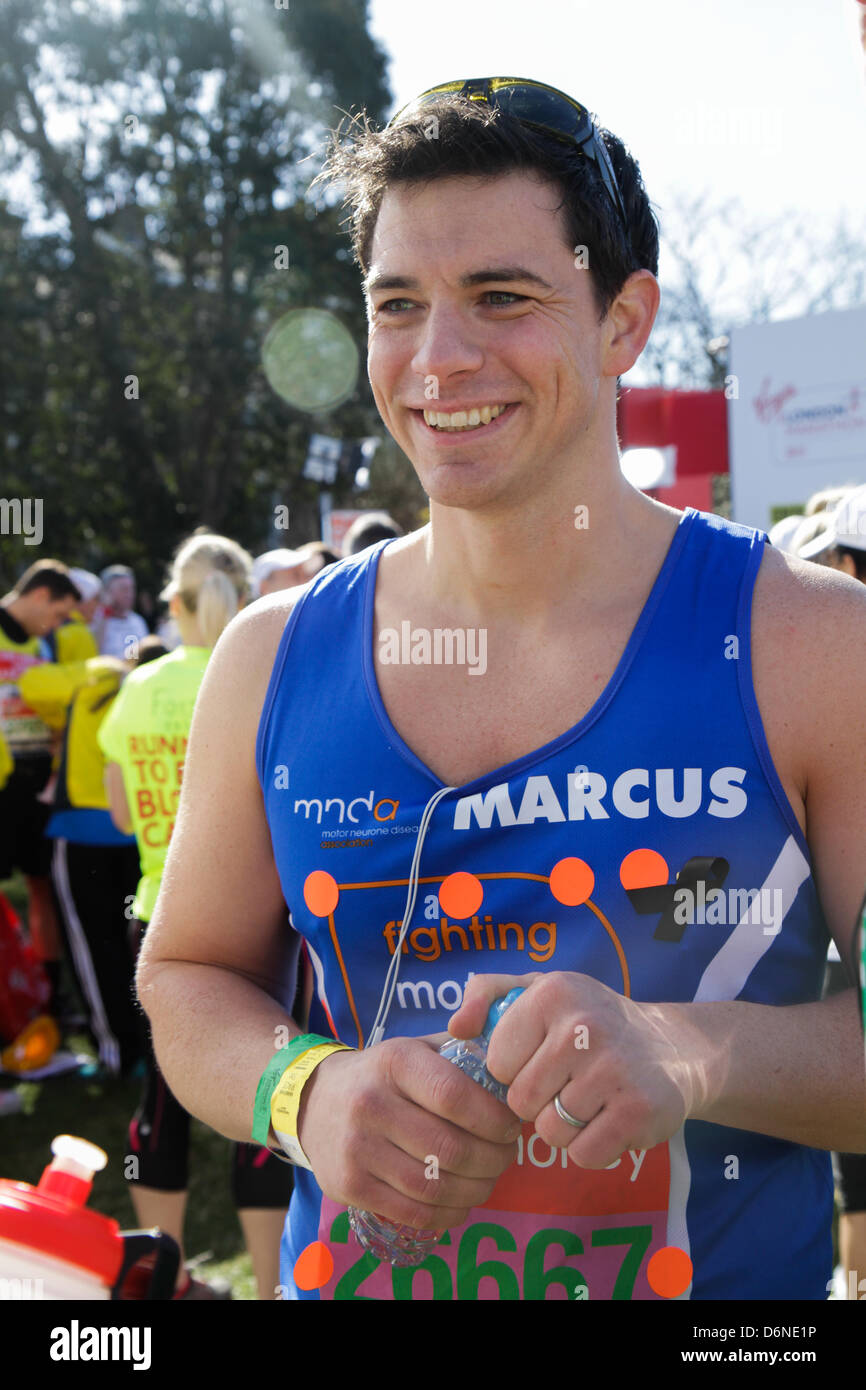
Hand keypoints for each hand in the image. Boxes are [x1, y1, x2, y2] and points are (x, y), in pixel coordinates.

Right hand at [295, 1035, 520, 1229]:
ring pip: (433, 1187)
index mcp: (395, 1062)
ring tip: (488, 1180)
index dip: (493, 1118)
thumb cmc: (381, 1076)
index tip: (511, 1126)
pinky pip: (412, 1213)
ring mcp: (356, 1149)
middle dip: (493, 1159)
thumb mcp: (414, 1049)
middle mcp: (371, 1104)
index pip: (454, 1095)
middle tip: (506, 1157)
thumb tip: (513, 1063)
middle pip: (449, 1148)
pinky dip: (448, 1214)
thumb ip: (461, 1051)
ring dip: (475, 1190)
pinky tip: (461, 1202)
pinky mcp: (348, 1186)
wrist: (313, 1101)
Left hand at [448, 971, 710, 1168]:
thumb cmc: (590, 1021)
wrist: (672, 1049)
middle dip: (537, 1101)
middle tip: (566, 1083)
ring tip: (588, 1101)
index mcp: (552, 992)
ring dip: (564, 1126)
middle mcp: (583, 1027)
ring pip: (550, 1131)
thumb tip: (455, 1029)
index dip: (514, 1069)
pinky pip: (583, 1155)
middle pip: (520, 1100)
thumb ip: (488, 995)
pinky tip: (608, 1121)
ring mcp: (614, 1070)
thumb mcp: (541, 990)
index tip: (539, 1059)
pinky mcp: (638, 1112)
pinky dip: (591, 1148)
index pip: (497, 1061)